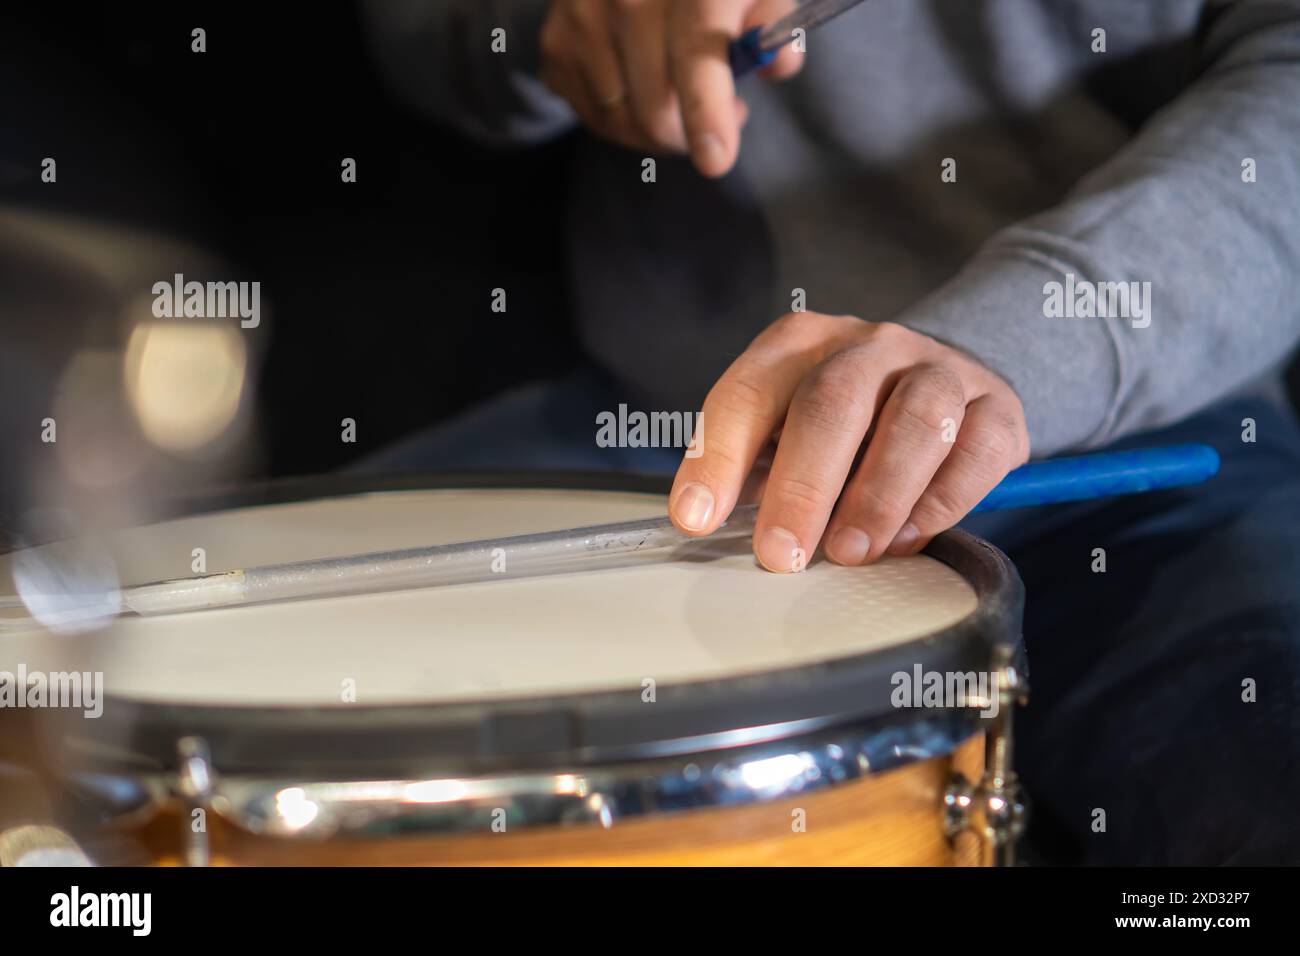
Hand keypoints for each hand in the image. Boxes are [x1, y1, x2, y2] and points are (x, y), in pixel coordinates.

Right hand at [538, 0, 801, 176]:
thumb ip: (775, 21)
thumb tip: (781, 61)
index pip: (694, 48)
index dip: (706, 107)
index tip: (716, 160)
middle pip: (655, 108)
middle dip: (691, 133)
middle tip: (720, 115)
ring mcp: (581, 17)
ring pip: (622, 123)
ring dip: (658, 132)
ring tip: (681, 98)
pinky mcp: (555, 42)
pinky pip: (594, 117)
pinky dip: (624, 122)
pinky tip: (642, 92)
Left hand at [669, 313, 1030, 569]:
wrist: (949, 382)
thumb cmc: (851, 421)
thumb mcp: (789, 427)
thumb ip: (753, 467)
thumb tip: (707, 525)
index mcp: (802, 343)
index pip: (750, 392)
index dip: (717, 456)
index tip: (695, 518)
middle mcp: (871, 345)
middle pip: (832, 402)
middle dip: (801, 486)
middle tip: (780, 554)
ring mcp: (940, 369)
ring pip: (915, 418)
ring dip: (877, 495)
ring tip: (849, 554)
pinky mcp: (997, 406)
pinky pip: (977, 448)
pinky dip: (942, 499)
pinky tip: (910, 537)